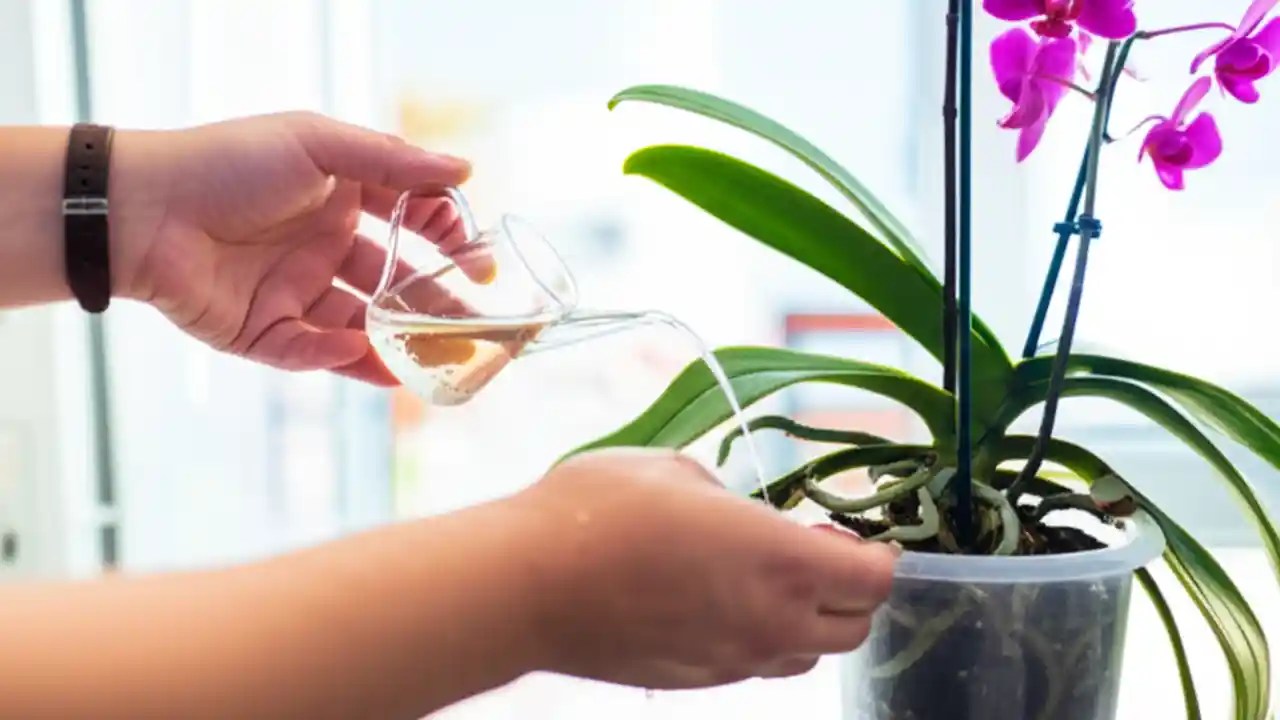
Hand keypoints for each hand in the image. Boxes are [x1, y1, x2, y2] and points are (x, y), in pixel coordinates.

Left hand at [109, 111, 470, 384]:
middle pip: (395, 281)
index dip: (448, 236)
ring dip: (400, 341)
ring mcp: (294, 292)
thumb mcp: (316, 144)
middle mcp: (322, 246)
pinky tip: (372, 357)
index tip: (477, 257)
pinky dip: (341, 357)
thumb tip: (465, 171)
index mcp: (339, 197)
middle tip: (478, 322)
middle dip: (438, 302)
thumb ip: (391, 160)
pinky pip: (311, 351)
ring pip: (362, 325)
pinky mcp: (263, 333)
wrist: (141, 210)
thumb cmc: (226, 163)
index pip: (411, 220)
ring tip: (439, 357)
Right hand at [512, 448, 898, 688]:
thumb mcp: (676, 469)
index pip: (875, 580)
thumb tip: (735, 510)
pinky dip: (760, 640)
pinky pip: (753, 668)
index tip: (860, 534)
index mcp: (780, 560)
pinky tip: (721, 603)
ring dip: (809, 622)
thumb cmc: (598, 510)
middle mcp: (769, 620)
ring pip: (806, 657)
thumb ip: (727, 495)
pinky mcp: (695, 680)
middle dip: (853, 592)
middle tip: (820, 553)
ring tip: (770, 581)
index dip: (878, 555)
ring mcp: (732, 659)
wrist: (528, 584)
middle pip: (854, 629)